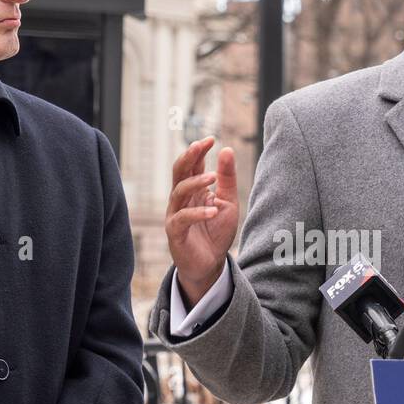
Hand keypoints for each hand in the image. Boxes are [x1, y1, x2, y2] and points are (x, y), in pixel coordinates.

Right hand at [165, 135, 238, 306]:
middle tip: (200, 145)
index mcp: (193, 190)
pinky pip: (182, 218)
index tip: (211, 139)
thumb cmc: (216, 232)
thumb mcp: (228, 203)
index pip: (192, 165)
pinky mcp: (175, 232)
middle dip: (188, 157)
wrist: (210, 264)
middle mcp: (181, 199)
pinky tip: (213, 211)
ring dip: (195, 183)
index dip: (199, 151)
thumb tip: (227, 150)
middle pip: (179, 172)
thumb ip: (227, 179)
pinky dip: (198, 213)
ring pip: (179, 192)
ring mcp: (176, 214)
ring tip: (212, 178)